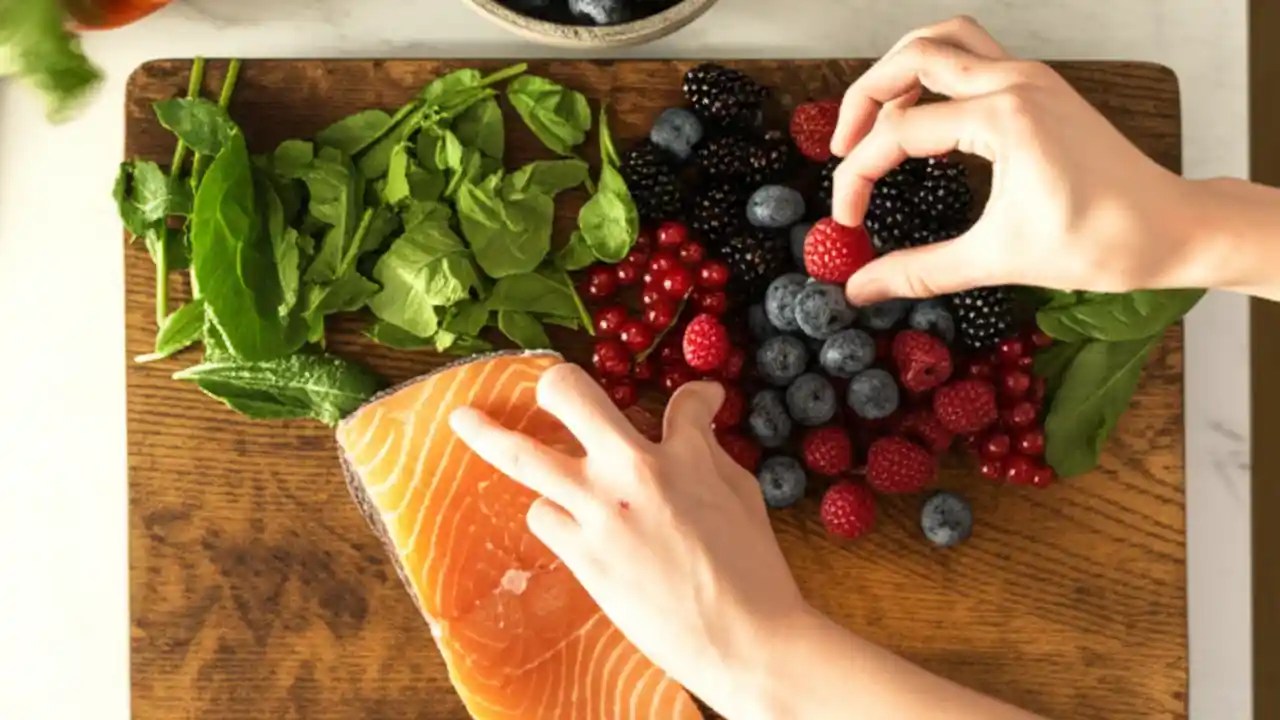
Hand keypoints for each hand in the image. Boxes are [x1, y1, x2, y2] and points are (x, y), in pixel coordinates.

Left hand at [449, 364, 806, 718]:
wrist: (742, 639)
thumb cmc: (753, 573)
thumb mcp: (743, 498)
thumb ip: (711, 456)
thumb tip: (697, 431)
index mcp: (685, 454)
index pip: (685, 403)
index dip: (696, 398)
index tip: (699, 402)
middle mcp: (630, 471)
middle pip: (568, 395)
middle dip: (553, 382)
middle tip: (541, 385)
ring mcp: (597, 511)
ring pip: (523, 455)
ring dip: (489, 434)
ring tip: (463, 419)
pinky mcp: (580, 555)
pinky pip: (542, 516)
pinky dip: (551, 513)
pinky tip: (563, 520)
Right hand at [829, 16, 1217, 303]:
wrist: (1171, 229)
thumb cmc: (1100, 244)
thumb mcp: (999, 260)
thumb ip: (920, 271)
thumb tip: (858, 288)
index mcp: (1005, 119)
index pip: (901, 130)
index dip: (859, 175)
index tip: (847, 220)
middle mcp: (1016, 82)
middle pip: (913, 57)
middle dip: (864, 98)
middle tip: (840, 148)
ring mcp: (1030, 77)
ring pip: (944, 40)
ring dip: (899, 70)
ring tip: (873, 117)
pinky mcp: (1039, 86)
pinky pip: (972, 56)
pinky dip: (933, 74)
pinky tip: (922, 115)